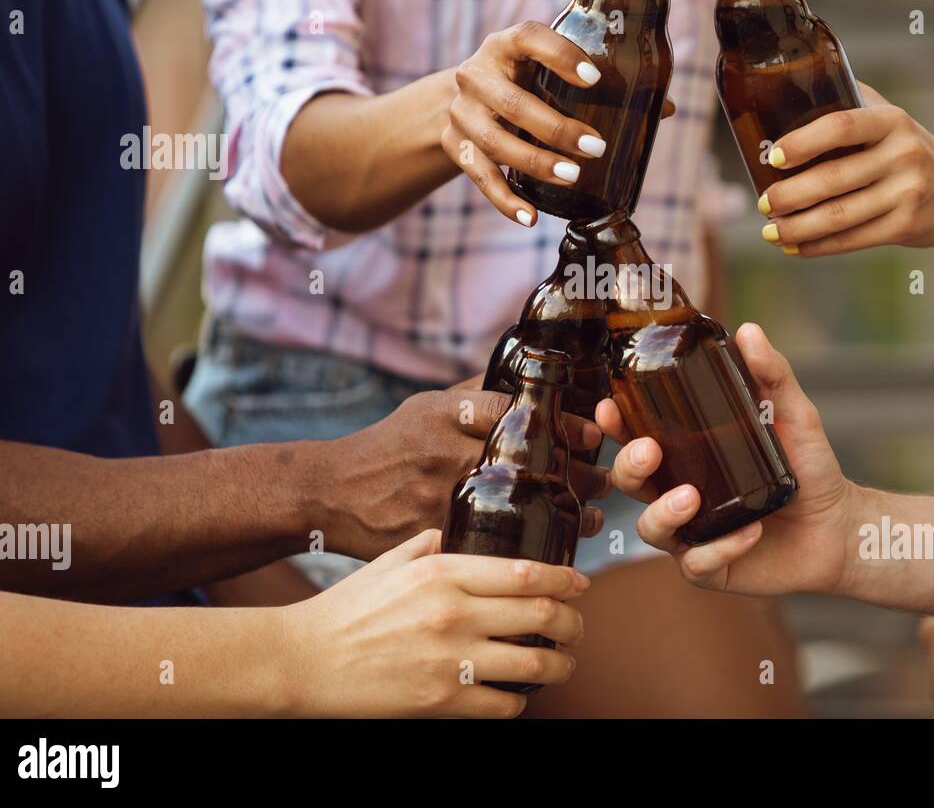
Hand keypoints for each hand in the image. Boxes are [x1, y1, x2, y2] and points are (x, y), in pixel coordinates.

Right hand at [284, 529, 588, 716]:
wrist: (301, 661)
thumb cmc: (343, 611)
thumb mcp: (387, 564)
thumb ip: (425, 546)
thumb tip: (449, 535)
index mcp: (442, 573)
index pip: (526, 573)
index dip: (565, 580)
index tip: (580, 584)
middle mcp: (453, 613)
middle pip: (540, 615)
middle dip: (572, 623)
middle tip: (577, 627)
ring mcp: (450, 659)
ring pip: (534, 663)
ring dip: (560, 664)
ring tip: (563, 663)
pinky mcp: (441, 702)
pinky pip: (504, 704)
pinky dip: (521, 701)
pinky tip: (519, 695)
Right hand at [310, 387, 603, 559]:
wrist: (329, 493)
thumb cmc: (384, 445)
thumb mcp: (423, 406)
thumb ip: (472, 395)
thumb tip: (526, 382)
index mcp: (445, 418)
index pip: (520, 415)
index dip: (566, 426)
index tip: (595, 436)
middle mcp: (446, 456)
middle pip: (531, 465)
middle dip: (577, 475)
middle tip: (604, 480)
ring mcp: (440, 501)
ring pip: (519, 511)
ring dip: (563, 516)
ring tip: (587, 518)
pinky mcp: (434, 539)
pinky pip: (493, 548)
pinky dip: (527, 552)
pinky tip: (554, 552)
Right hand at [442, 20, 673, 225]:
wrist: (459, 103)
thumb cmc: (523, 84)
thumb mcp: (546, 74)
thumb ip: (597, 86)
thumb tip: (664, 108)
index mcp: (505, 46)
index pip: (529, 38)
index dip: (560, 55)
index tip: (594, 78)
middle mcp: (476, 74)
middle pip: (512, 103)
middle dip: (556, 128)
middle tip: (596, 147)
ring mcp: (462, 113)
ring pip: (496, 142)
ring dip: (536, 163)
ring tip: (571, 177)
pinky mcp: (455, 146)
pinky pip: (480, 177)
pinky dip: (505, 200)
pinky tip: (530, 217)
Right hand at [599, 322, 849, 595]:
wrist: (840, 526)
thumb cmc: (809, 469)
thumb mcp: (794, 414)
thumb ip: (771, 375)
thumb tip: (748, 331)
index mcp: (687, 454)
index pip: (636, 437)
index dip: (615, 425)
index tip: (610, 407)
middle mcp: (679, 492)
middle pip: (629, 483)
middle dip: (630, 466)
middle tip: (649, 451)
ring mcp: (691, 533)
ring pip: (651, 528)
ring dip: (664, 512)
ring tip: (693, 497)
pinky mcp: (711, 567)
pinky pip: (696, 563)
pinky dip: (719, 548)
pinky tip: (747, 532)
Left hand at [759, 83, 933, 256]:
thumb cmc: (911, 149)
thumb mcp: (890, 117)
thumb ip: (850, 101)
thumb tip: (789, 85)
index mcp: (892, 121)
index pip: (841, 126)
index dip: (802, 142)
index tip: (773, 156)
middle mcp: (903, 155)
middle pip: (832, 179)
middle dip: (789, 195)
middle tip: (764, 203)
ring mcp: (907, 193)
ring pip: (838, 216)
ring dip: (796, 227)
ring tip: (769, 230)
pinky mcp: (906, 227)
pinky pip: (851, 239)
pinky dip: (817, 246)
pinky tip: (794, 246)